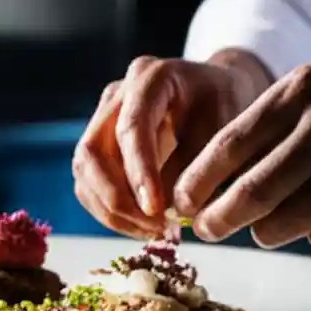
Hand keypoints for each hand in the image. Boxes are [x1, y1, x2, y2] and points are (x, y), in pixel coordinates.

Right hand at [72, 49, 273, 237]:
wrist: (218, 92)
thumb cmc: (225, 105)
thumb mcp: (225, 125)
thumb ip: (196, 163)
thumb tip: (170, 209)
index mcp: (150, 77)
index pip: (132, 128)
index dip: (139, 173)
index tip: (157, 211)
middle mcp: (117, 95)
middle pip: (92, 151)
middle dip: (118, 198)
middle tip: (155, 228)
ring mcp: (103, 119)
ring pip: (84, 172)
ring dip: (112, 211)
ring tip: (154, 232)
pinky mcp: (100, 145)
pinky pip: (90, 184)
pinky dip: (111, 212)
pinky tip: (144, 227)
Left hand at [174, 35, 310, 251]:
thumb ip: (268, 123)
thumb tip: (212, 178)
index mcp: (301, 91)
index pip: (229, 147)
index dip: (198, 182)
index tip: (181, 203)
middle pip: (252, 194)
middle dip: (220, 220)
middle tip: (209, 230)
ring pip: (288, 224)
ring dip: (266, 232)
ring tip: (263, 227)